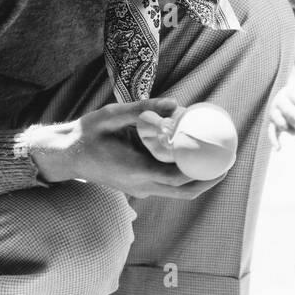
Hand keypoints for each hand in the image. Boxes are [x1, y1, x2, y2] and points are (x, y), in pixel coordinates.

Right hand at [25, 98, 225, 198]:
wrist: (65, 156)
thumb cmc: (87, 134)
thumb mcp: (111, 116)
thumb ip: (143, 110)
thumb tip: (176, 103)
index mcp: (135, 171)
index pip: (176, 178)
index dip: (202, 171)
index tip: (221, 159)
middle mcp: (140, 185)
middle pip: (184, 191)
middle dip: (209, 179)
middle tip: (228, 161)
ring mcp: (140, 188)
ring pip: (178, 192)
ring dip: (200, 179)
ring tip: (219, 161)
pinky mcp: (139, 185)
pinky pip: (169, 185)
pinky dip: (185, 175)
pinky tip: (195, 159)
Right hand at [267, 81, 294, 148]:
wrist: (292, 100)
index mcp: (290, 92)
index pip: (293, 94)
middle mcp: (280, 102)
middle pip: (283, 105)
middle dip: (290, 111)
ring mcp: (276, 114)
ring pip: (276, 118)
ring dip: (281, 123)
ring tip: (293, 131)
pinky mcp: (275, 125)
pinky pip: (272, 132)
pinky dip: (274, 140)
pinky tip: (278, 149)